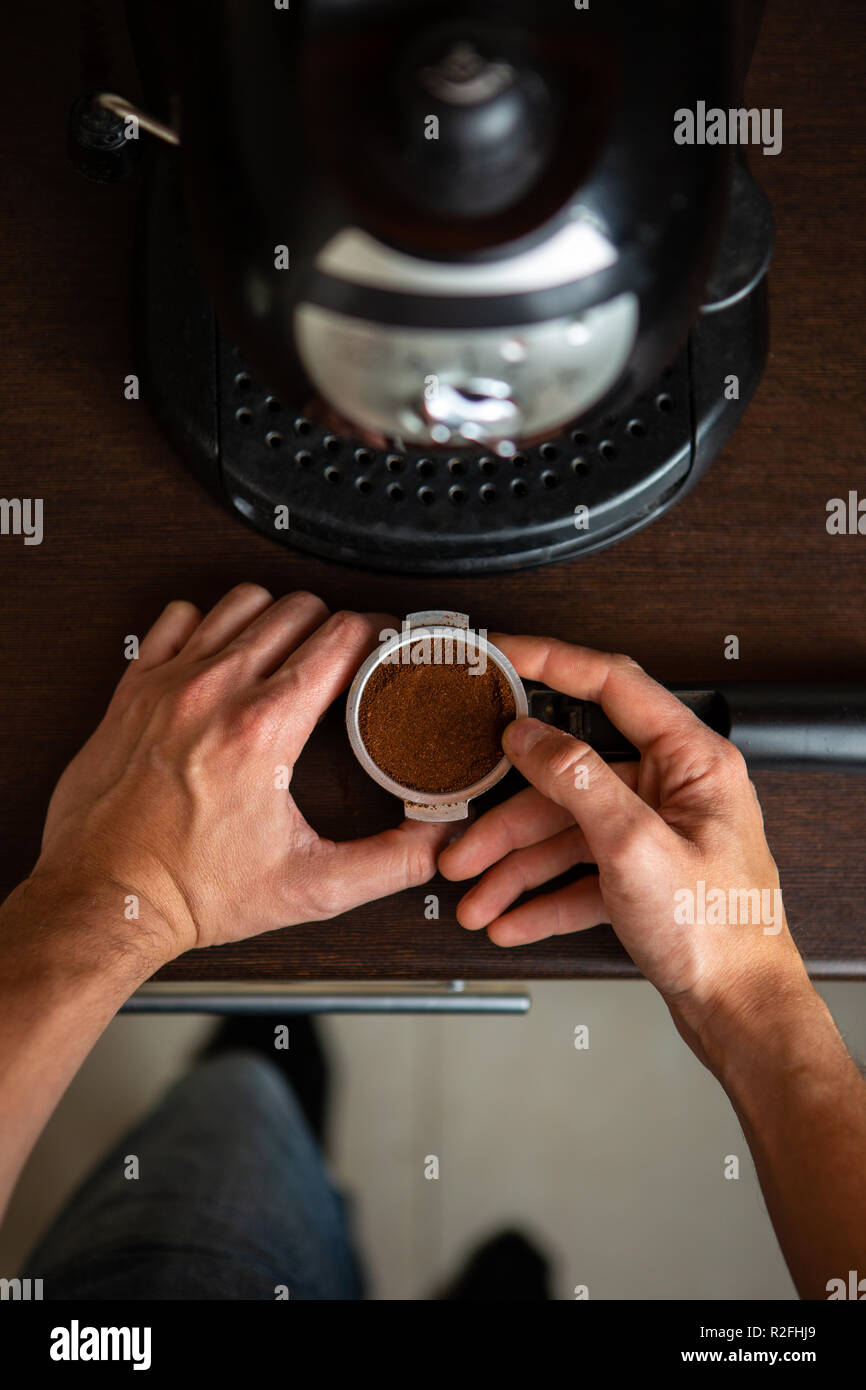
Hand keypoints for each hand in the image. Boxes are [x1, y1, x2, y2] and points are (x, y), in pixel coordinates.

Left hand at [32, 585, 445, 958]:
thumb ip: (389, 862)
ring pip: (241, 602)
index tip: (384, 648)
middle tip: (343, 658)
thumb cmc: (191, 892)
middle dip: (332, 627)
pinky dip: (209, 624)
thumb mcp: (309, 889)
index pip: (339, 638)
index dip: (376, 635)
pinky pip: (178, 617)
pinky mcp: (132, 688)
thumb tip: (436, 840)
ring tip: (288, 651)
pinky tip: (221, 655)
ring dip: (275, 618)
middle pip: (297, 609)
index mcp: (263, 730)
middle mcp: (214, 692)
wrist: (104, 899)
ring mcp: (169, 683)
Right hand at [438, 636, 810, 1064]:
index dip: (552, 662)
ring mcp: (657, 834)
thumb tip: (531, 735)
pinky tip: (510, 919)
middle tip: (463, 839)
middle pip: (571, 780)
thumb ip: (578, 780)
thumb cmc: (717, 934)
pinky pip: (579, 874)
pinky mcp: (644, 877)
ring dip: (516, 870)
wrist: (742, 1014)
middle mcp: (675, 790)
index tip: (503, 655)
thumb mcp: (634, 846)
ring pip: (567, 834)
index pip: (613, 685)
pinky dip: (542, 897)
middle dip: (509, 820)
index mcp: (691, 762)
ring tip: (475, 898)